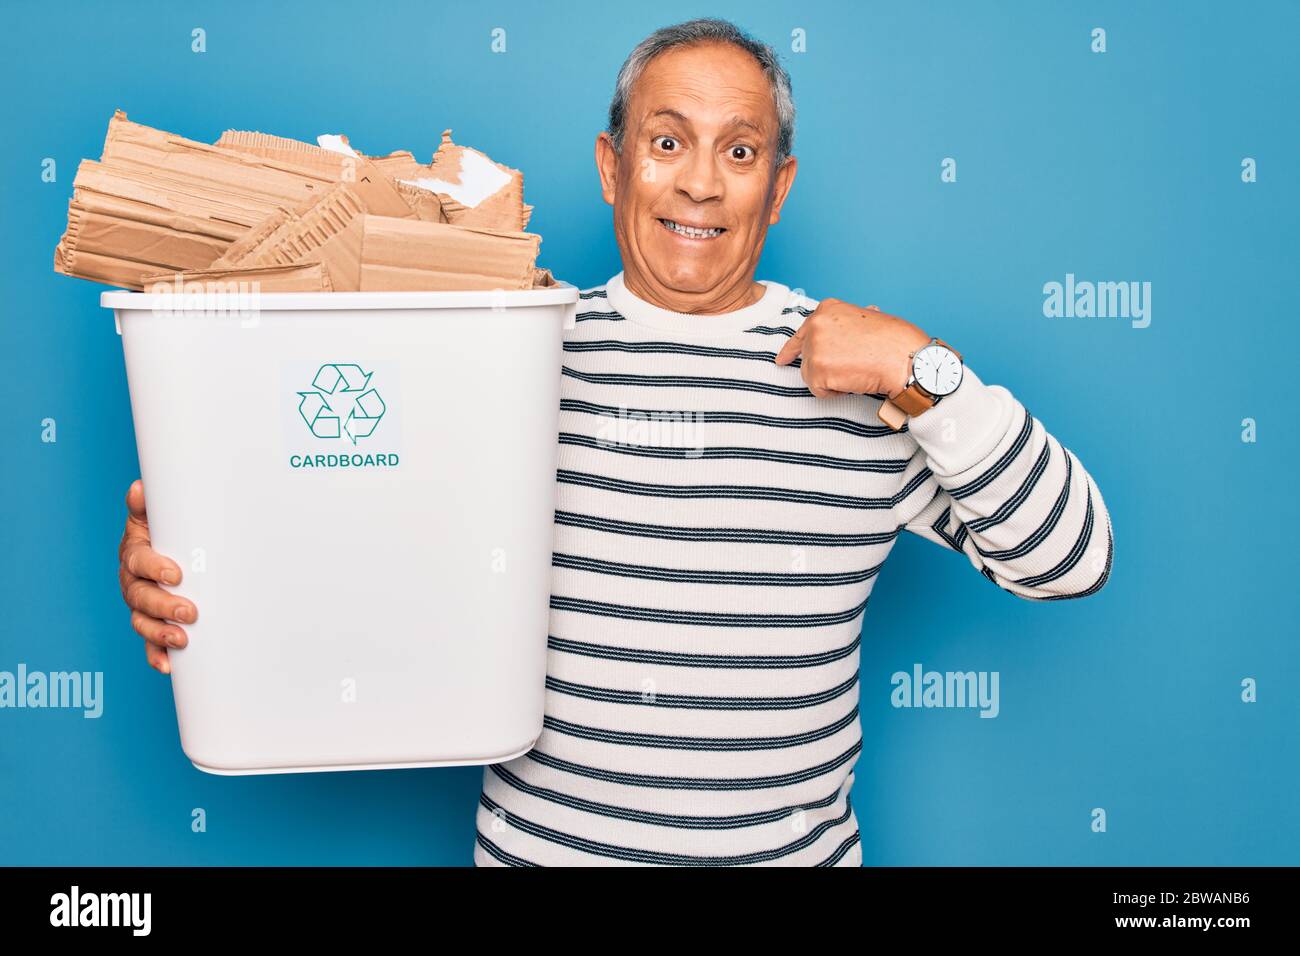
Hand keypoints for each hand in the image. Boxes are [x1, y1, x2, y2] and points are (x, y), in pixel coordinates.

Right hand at [118, 479, 197, 674]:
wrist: (169, 551)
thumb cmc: (164, 533)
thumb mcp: (156, 517)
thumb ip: (147, 506)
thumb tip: (140, 488)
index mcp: (134, 555)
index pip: (139, 561)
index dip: (154, 568)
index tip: (175, 574)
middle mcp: (133, 583)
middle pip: (141, 597)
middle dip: (164, 606)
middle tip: (189, 611)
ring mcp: (141, 606)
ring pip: (143, 622)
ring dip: (160, 634)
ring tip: (182, 640)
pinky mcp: (152, 624)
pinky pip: (150, 644)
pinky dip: (157, 656)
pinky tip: (170, 666)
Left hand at [774, 297, 930, 398]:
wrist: (904, 358)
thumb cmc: (895, 341)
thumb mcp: (867, 319)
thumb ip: (847, 324)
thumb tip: (845, 331)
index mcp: (827, 309)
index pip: (803, 331)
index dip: (793, 348)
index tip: (782, 359)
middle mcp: (816, 325)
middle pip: (807, 356)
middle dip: (824, 367)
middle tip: (847, 369)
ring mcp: (815, 348)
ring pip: (810, 374)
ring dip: (830, 380)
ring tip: (855, 371)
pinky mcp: (817, 371)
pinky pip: (819, 390)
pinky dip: (835, 392)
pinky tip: (854, 380)